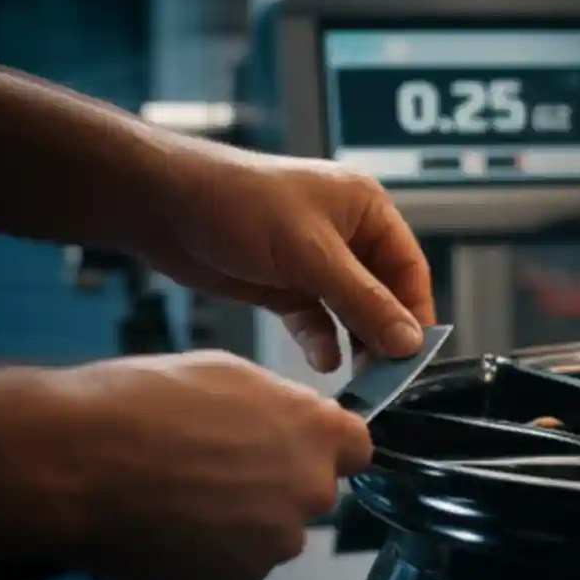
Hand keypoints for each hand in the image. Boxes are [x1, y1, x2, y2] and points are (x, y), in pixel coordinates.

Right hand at [41, 351, 368, 579]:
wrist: (76, 461)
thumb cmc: (140, 406)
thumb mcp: (227, 373)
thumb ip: (278, 404)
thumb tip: (289, 418)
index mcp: (317, 431)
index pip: (356, 447)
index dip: (321, 446)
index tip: (296, 446)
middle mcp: (309, 490)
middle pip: (310, 493)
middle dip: (275, 484)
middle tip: (216, 467)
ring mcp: (274, 542)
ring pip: (269, 533)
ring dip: (240, 521)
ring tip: (180, 493)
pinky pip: (233, 566)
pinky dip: (208, 552)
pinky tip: (167, 522)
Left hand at [131, 139, 435, 370]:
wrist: (164, 206)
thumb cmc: (238, 203)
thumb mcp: (311, 255)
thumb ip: (363, 301)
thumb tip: (408, 340)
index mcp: (366, 210)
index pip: (409, 268)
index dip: (415, 312)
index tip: (416, 355)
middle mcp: (346, 234)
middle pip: (382, 294)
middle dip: (384, 333)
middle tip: (388, 374)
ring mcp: (314, 261)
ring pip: (349, 312)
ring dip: (354, 342)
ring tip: (359, 376)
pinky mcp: (284, 284)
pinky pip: (316, 320)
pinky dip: (321, 341)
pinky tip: (324, 361)